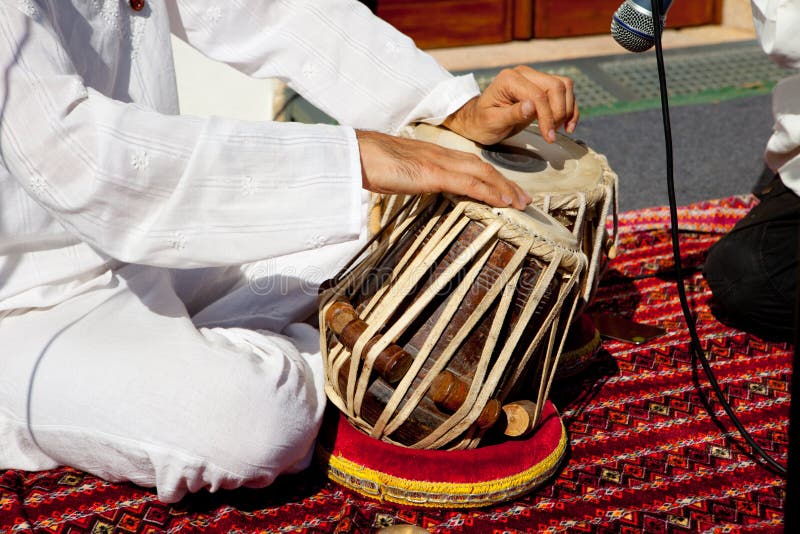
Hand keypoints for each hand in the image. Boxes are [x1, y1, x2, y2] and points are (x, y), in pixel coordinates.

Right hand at [356, 130, 531, 209]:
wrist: (355, 154)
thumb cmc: (369, 164)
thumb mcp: (398, 172)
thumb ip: (414, 178)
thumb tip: (419, 186)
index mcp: (434, 155)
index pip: (471, 165)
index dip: (492, 177)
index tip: (506, 190)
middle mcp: (441, 155)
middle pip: (483, 167)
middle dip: (506, 183)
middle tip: (525, 199)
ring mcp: (438, 163)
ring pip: (481, 173)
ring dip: (505, 188)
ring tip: (521, 203)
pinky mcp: (433, 173)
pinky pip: (468, 183)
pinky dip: (489, 192)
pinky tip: (503, 202)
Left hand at [442, 66, 578, 144]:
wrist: (477, 121)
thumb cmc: (481, 122)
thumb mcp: (492, 122)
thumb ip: (511, 114)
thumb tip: (531, 107)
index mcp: (509, 79)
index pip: (538, 95)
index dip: (547, 116)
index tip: (549, 137)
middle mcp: (523, 74)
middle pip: (556, 86)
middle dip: (559, 112)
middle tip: (552, 134)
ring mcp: (533, 78)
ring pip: (564, 86)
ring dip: (567, 109)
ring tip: (560, 130)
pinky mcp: (541, 87)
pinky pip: (563, 92)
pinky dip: (569, 108)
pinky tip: (567, 125)